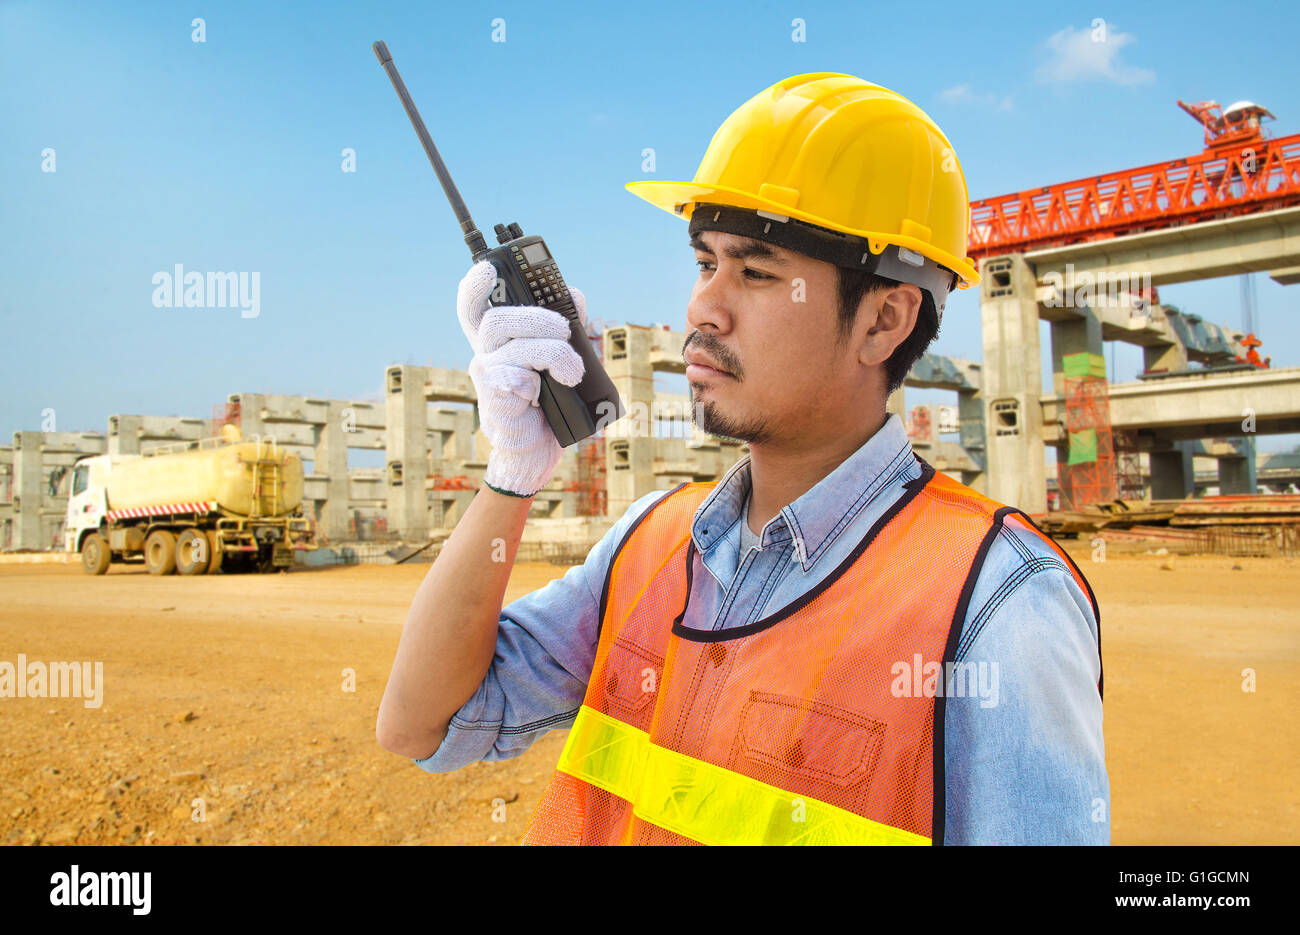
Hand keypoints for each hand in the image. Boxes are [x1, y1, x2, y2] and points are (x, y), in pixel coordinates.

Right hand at [456, 261, 587, 496]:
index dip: (477, 285)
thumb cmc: (547, 407)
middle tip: (566, 332)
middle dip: (539, 318)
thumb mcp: (559, 363)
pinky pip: (517, 376)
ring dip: (553, 351)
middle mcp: (485, 355)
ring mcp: (487, 377)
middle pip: (499, 317)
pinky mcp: (495, 399)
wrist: (535, 454)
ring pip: (515, 345)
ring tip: (573, 371)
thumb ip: (565, 329)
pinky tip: (544, 396)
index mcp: (497, 343)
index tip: (489, 267)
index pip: (474, 306)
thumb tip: (574, 297)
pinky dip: (540, 380)